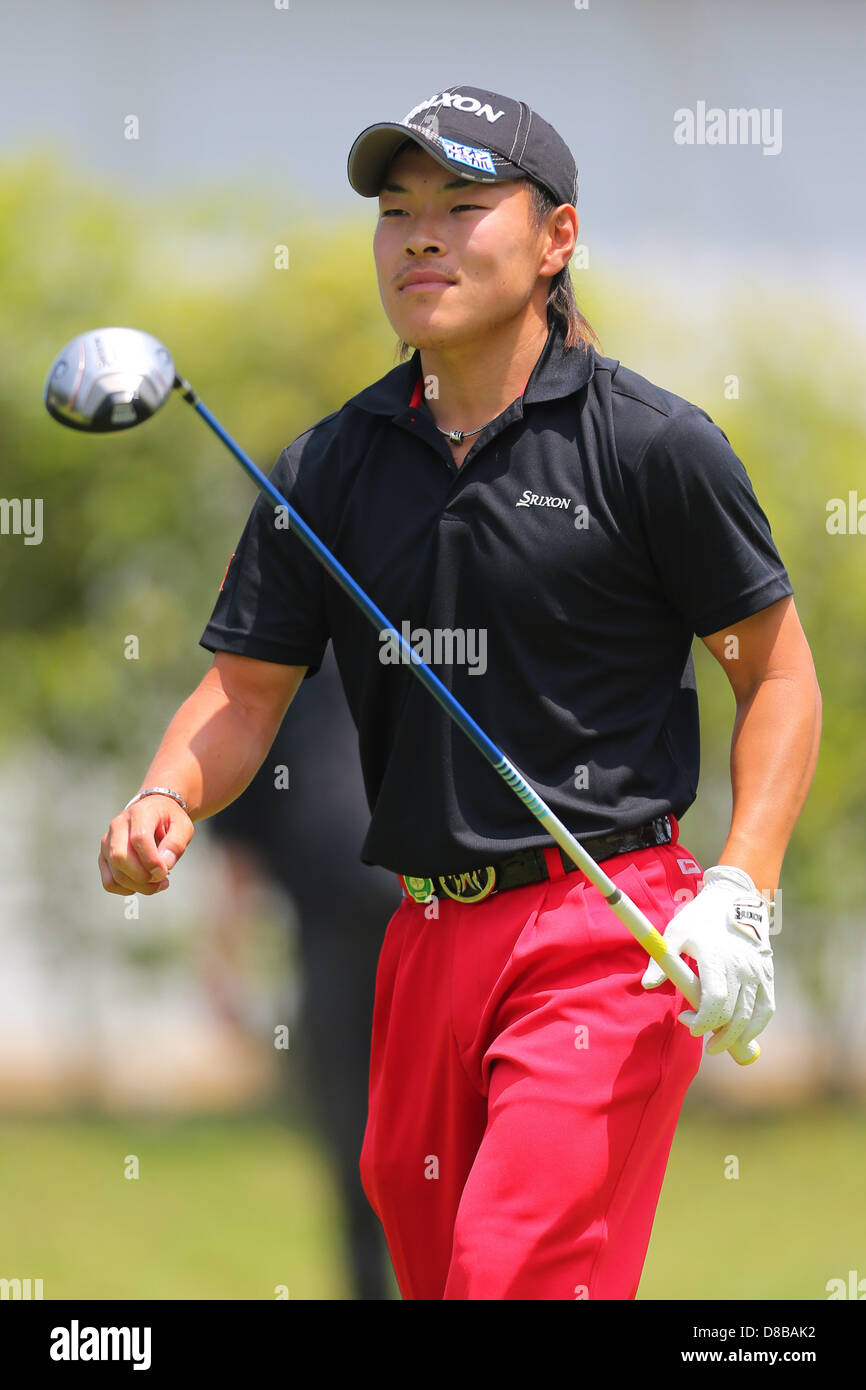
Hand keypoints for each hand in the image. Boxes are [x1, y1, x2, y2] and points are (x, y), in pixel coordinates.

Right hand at [99, 794, 194, 895]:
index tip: (165, 872)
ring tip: (158, 883)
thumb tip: (164, 865)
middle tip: (163, 879)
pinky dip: (127, 889)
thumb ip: (176, 844)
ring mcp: (108, 842)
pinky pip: (109, 882)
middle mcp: (118, 825)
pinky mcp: (104, 857)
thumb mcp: (182, 826)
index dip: (151, 860)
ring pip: (115, 873)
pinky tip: (143, 885)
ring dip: (138, 886)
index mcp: (139, 812)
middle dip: (142, 876)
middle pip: (120, 857)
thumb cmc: (169, 820)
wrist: (155, 813)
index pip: (139, 838)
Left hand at [640, 864, 774, 1055]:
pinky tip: (741, 1034)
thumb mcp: (676, 932)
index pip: (714, 1000)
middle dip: (715, 1032)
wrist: (735, 899)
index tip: (687, 1022)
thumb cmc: (701, 918)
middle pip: (733, 1015)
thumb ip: (662, 960)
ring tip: (716, 1042)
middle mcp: (741, 968)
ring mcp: (757, 973)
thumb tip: (647, 985)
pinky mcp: (768, 976)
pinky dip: (755, 1027)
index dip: (701, 1019)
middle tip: (698, 1032)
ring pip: (750, 1018)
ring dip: (734, 1036)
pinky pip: (766, 1010)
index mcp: (716, 958)